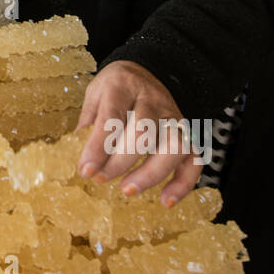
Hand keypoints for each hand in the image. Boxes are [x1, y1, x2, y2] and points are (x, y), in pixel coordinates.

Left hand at [76, 61, 201, 206]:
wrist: (147, 72)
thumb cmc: (116, 89)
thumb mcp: (95, 93)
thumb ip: (88, 121)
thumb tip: (78, 156)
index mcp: (123, 85)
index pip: (112, 116)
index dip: (98, 146)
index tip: (85, 170)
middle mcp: (153, 100)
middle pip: (143, 132)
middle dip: (119, 161)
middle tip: (100, 179)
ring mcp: (174, 116)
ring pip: (173, 145)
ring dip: (151, 173)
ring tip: (127, 191)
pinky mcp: (189, 133)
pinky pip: (194, 159)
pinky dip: (183, 183)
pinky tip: (166, 201)